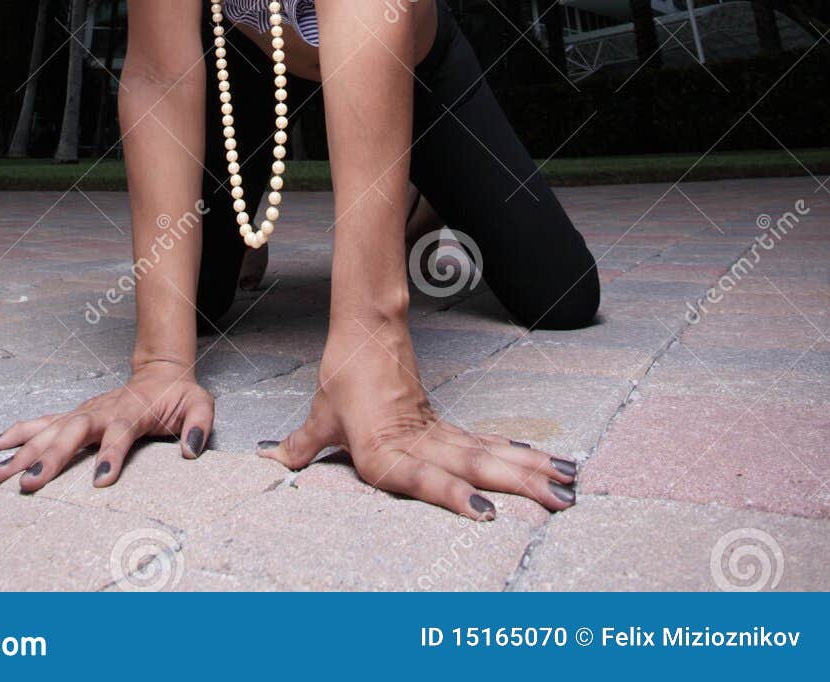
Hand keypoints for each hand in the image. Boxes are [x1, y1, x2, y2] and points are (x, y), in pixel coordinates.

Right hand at [0, 358, 213, 491]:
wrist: (161, 372)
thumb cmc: (179, 394)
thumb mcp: (200, 404)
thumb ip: (199, 423)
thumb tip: (191, 449)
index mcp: (133, 410)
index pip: (121, 431)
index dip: (112, 453)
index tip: (101, 479)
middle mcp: (102, 410)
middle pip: (74, 432)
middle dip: (50, 457)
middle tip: (28, 481)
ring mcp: (84, 411)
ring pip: (50, 429)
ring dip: (24, 450)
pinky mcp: (74, 415)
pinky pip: (41, 422)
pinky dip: (16, 433)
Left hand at [256, 322, 577, 519]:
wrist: (363, 332)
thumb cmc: (342, 377)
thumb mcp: (320, 416)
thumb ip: (301, 445)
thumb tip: (272, 457)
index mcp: (386, 451)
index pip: (424, 478)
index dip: (454, 495)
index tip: (487, 510)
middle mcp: (419, 446)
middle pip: (476, 467)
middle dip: (521, 485)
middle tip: (561, 500)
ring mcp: (439, 435)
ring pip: (491, 456)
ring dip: (531, 470)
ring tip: (569, 485)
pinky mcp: (447, 426)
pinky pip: (487, 444)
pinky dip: (519, 455)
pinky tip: (547, 464)